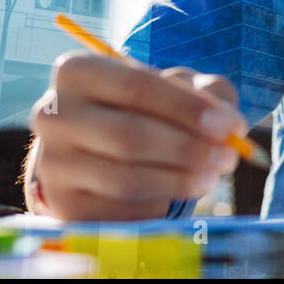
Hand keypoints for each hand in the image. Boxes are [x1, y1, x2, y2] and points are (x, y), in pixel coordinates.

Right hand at [28, 52, 246, 220]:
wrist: (91, 150)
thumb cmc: (141, 110)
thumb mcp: (173, 89)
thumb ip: (207, 92)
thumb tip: (228, 121)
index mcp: (76, 71)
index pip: (136, 86)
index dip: (188, 107)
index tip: (231, 126)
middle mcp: (52, 114)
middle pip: (128, 135)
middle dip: (188, 148)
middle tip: (229, 157)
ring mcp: (52, 163)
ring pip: (124, 178)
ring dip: (178, 180)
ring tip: (211, 177)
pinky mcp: (61, 205)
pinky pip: (118, 213)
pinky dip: (155, 207)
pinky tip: (173, 196)